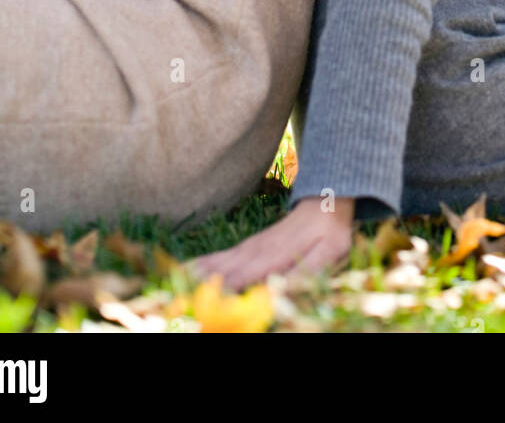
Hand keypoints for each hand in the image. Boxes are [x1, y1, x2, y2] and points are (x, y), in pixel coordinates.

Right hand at [187, 195, 355, 291]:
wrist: (326, 202)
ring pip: (218, 263)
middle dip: (201, 286)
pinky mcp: (247, 247)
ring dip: (196, 275)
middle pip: (224, 271)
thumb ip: (309, 270)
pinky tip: (186, 270)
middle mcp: (256, 250)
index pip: (245, 276)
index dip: (226, 290)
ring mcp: (249, 247)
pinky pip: (221, 257)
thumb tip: (283, 287)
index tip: (207, 302)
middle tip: (180, 301)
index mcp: (275, 255)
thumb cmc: (330, 233)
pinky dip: (202, 264)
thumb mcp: (329, 253)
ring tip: (174, 286)